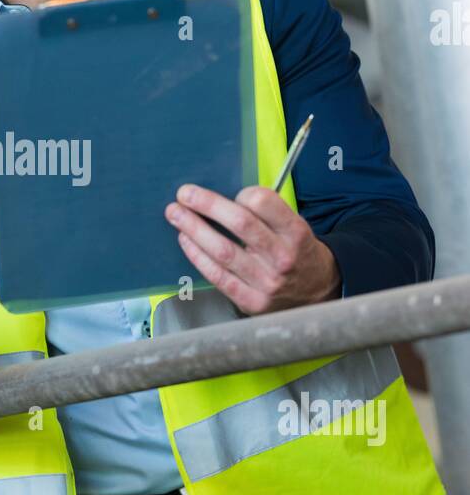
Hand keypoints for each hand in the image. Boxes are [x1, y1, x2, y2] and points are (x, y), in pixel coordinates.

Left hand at [164, 183, 341, 314]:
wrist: (317, 294)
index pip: (265, 203)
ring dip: (194, 229)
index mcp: (296, 233)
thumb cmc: (298, 253)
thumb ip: (266, 214)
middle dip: (207, 205)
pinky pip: (218, 276)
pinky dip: (198, 256)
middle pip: (240, 224)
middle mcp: (283, 257)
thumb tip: (221, 197)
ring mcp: (267, 282)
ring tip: (176, 215)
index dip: (243, 193)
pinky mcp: (252, 302)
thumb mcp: (295, 228)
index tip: (231, 193)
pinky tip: (186, 241)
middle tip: (185, 194)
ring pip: (223, 251)